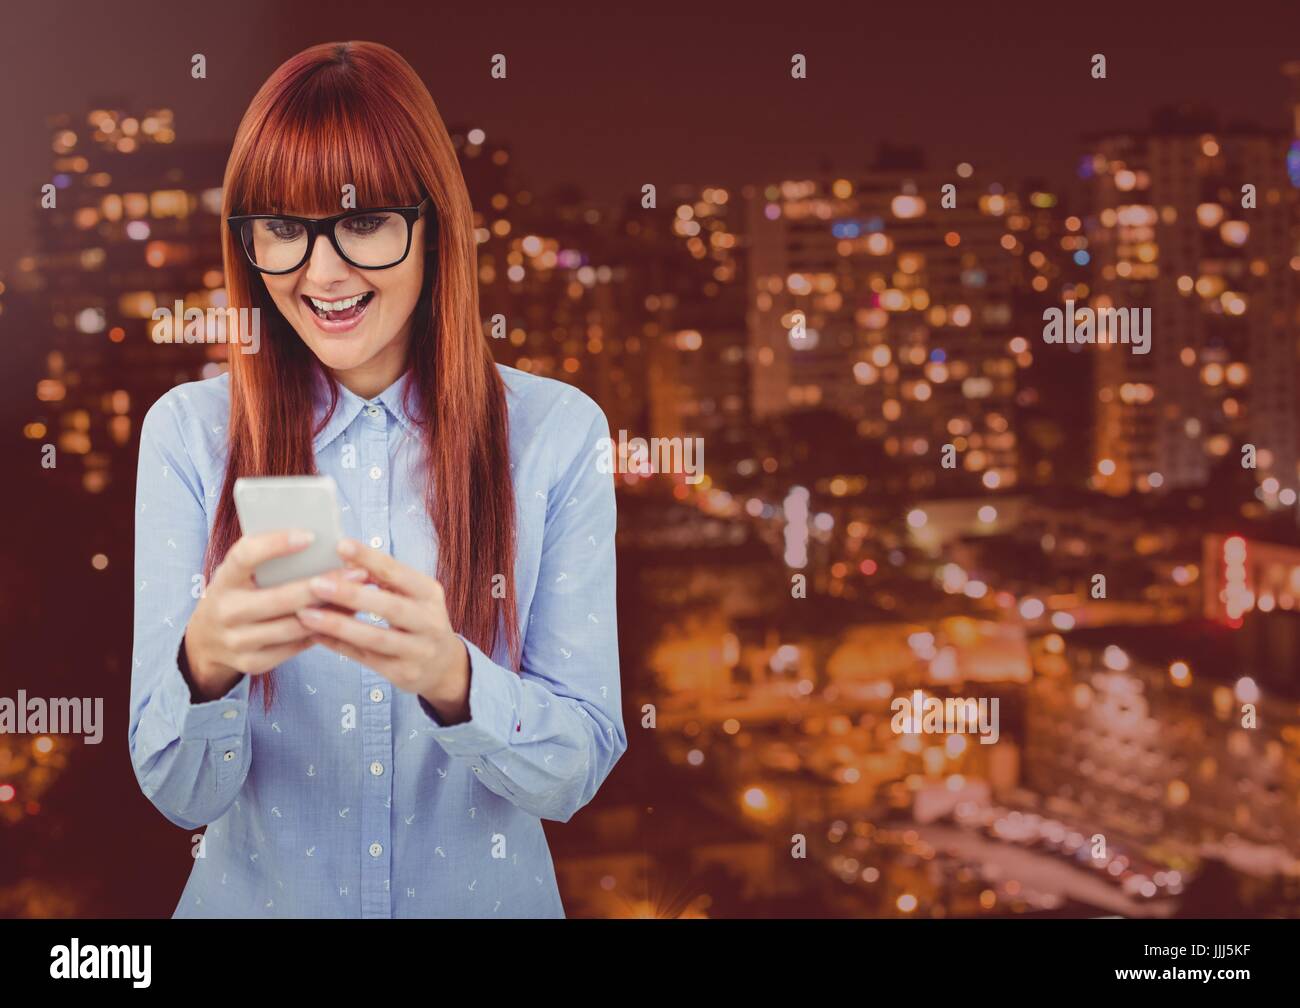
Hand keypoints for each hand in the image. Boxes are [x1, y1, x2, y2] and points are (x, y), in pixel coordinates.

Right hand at [182, 530, 366, 700]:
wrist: (206, 642)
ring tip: (359, 595)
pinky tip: (344, 618)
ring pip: (294, 626)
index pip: (245, 556)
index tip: (309, 536)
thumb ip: (266, 560)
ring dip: (331, 611)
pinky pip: (296, 646)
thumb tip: (319, 540)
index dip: (275, 544)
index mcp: (223, 580)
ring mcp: (237, 641)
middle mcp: (226, 612)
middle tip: (357, 572)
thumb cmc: (236, 595)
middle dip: (324, 584)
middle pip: (281, 598)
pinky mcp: (252, 663)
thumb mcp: (239, 574)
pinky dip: (323, 631)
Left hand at [297, 538, 470, 720]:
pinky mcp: (403, 673)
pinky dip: (338, 645)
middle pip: (389, 607)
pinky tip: (314, 634)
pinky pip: (365, 658)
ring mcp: (418, 650)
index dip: (370, 558)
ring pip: (375, 637)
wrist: (444, 665)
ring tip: (305, 613)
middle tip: (315, 583)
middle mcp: (429, 622)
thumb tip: (344, 559)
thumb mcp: (413, 595)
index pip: (398, 573)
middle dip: (351, 595)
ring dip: (338, 625)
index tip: (340, 545)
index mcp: (430, 594)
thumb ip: (384, 580)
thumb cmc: (418, 619)